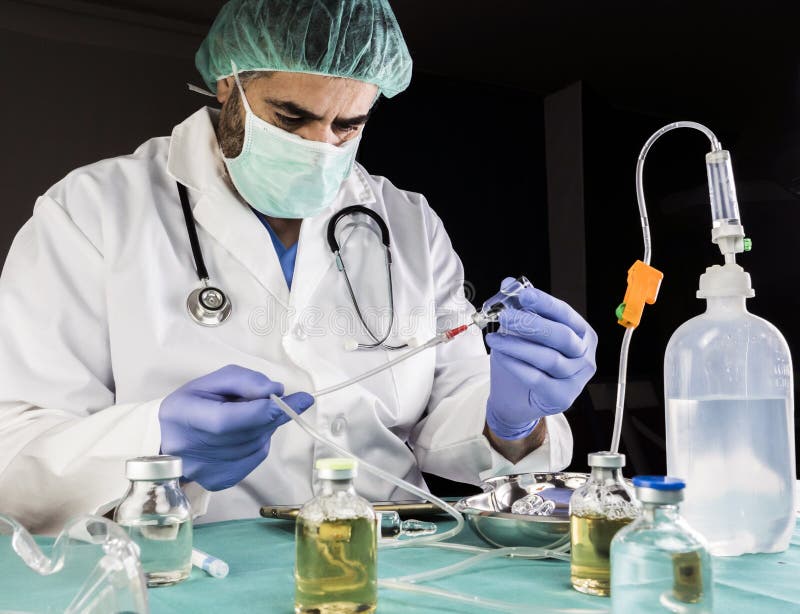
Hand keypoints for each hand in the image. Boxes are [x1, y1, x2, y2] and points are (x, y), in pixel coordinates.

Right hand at [159, 364, 313, 489]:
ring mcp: (205, 471)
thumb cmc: (193, 404)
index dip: (265, 411)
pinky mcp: (219, 481)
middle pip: (249, 432)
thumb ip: (244, 380)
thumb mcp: (213, 381)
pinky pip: (255, 458)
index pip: (229, 420)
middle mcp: (190, 450)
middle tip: (279, 400)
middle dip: (271, 414)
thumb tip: (276, 390)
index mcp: (184, 416)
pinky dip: (258, 442)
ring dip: (264, 427)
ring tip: (248, 417)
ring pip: (257, 445)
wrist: (168, 437)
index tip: (298, 399)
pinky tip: (244, 434)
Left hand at [485, 280, 596, 439]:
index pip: (566, 314)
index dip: (545, 303)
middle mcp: (584, 354)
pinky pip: (537, 378)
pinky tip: (501, 357)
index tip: (524, 295)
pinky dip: (516, 365)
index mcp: (581, 333)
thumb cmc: (525, 361)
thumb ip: (520, 309)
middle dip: (531, 324)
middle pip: (561, 336)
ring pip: (548, 358)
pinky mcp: (562, 397)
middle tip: (504, 316)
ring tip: (494, 339)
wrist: (518, 399)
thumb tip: (508, 283)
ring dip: (517, 346)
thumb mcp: (522, 333)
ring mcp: (576, 378)